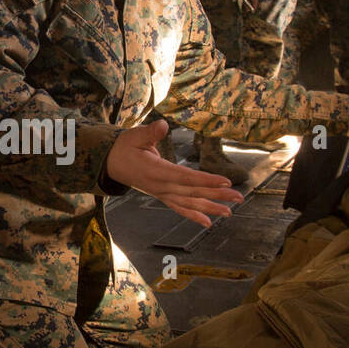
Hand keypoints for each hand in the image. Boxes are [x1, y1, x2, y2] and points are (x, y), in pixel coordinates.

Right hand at [105, 120, 243, 227]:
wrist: (110, 163)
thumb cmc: (124, 147)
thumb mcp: (135, 136)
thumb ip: (150, 132)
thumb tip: (162, 125)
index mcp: (155, 172)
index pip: (184, 177)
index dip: (205, 181)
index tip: (225, 182)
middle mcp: (160, 187)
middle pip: (192, 193)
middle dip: (216, 196)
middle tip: (238, 198)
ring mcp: (161, 194)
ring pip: (189, 204)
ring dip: (210, 208)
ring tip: (229, 212)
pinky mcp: (162, 196)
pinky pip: (180, 208)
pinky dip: (194, 216)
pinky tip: (208, 222)